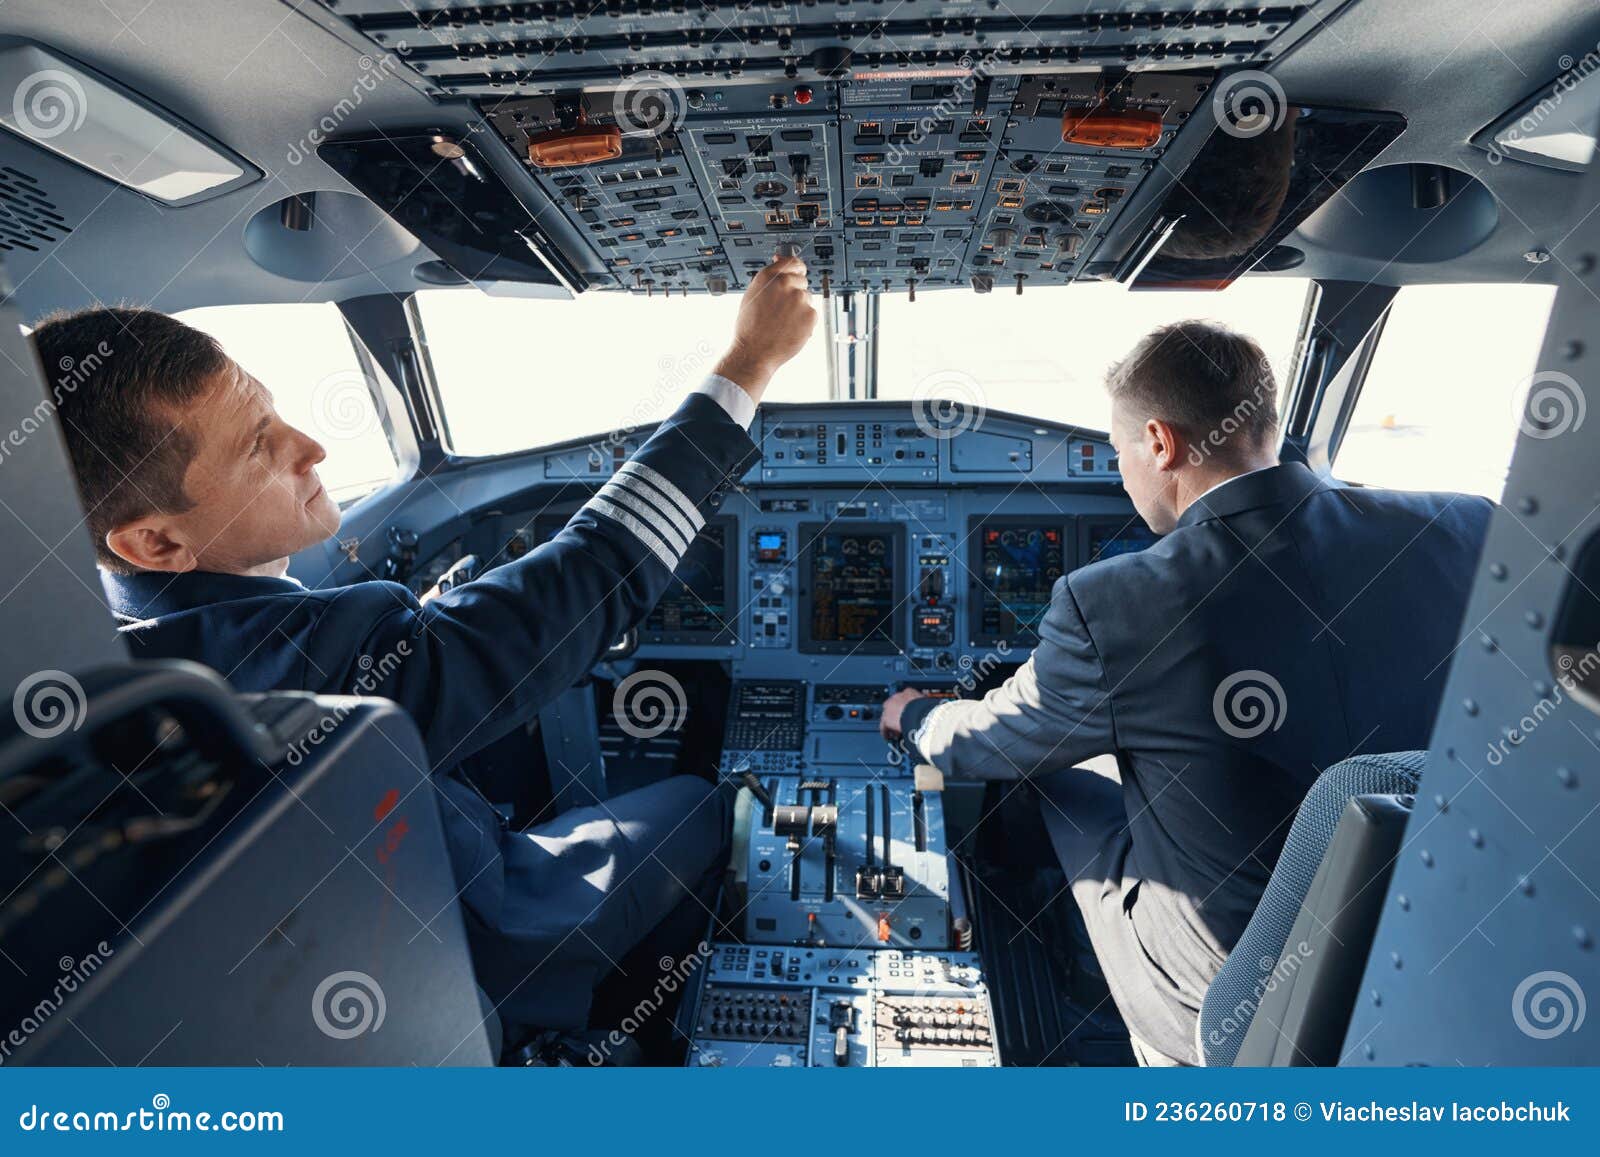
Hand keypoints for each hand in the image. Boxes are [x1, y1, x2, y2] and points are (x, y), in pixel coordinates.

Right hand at [713, 255, 815, 402]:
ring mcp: (799, 299)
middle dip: (796, 292)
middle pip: (802, 280)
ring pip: (807, 298)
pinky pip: (812, 313)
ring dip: (800, 308)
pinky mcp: (810, 314)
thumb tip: (780, 264)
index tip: (797, 271)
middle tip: (783, 309)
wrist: (754, 352)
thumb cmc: (750, 328)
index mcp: (768, 277)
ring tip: (783, 321)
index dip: (796, 268)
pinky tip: (790, 328)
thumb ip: (769, 279)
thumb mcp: (753, 295)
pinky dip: (805, 321)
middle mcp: (785, 284)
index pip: (792, 262)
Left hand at [880, 688, 927, 741]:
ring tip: (895, 732)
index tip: (908, 714)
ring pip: (887, 716)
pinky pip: (883, 726)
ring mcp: (890, 707)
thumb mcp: (928, 704)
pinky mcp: (886, 718)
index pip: (904, 697)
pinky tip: (888, 737)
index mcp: (909, 692)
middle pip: (893, 706)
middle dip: (896, 714)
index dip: (906, 707)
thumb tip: (933, 713)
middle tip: (900, 723)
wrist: (919, 713)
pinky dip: (886, 732)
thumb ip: (926, 707)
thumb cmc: (926, 709)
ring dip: (891, 724)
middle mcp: (897, 697)